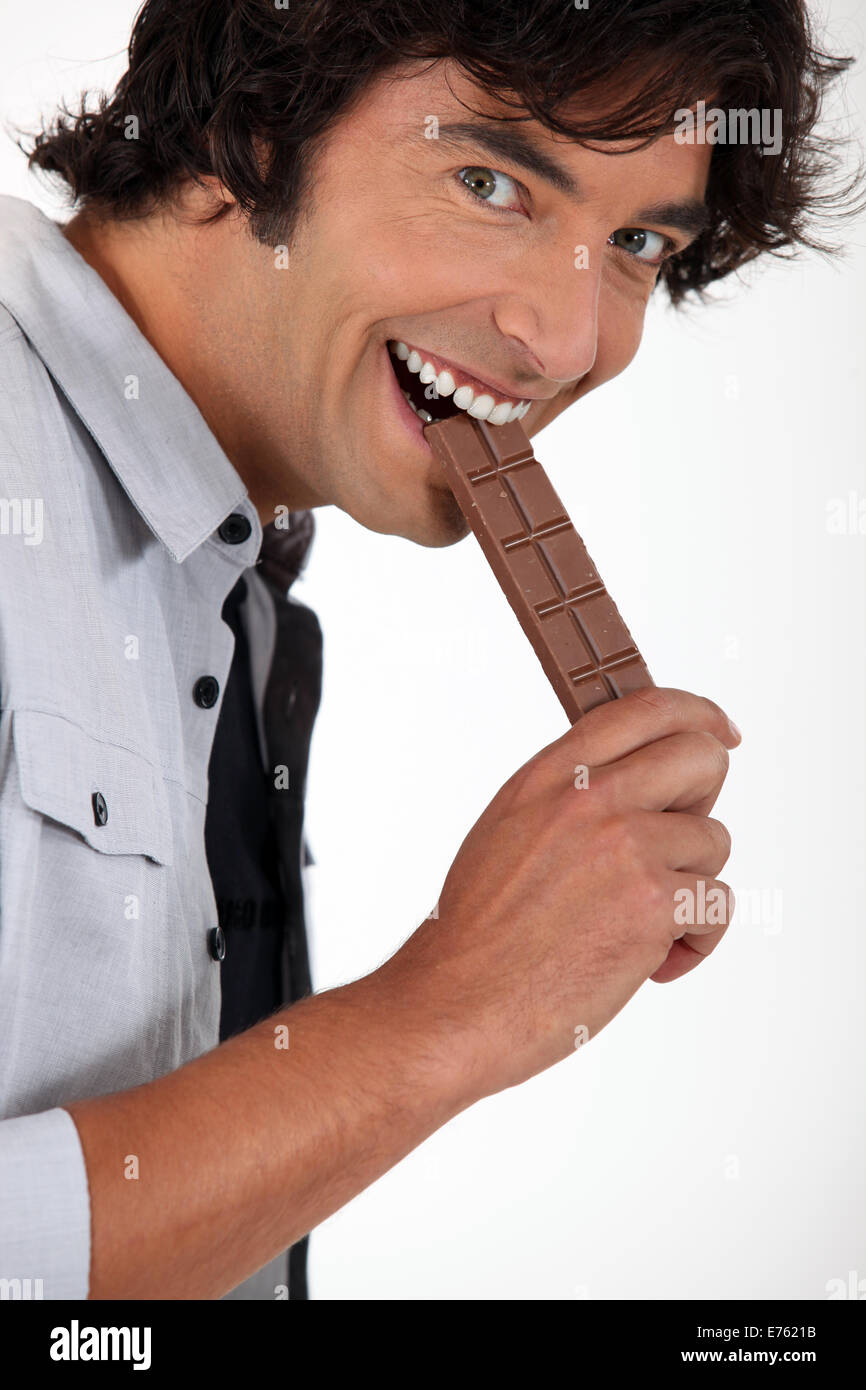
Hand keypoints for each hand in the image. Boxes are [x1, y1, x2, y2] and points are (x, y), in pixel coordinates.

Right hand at [377, 687, 739, 1100]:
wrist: (456, 1004)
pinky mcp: (652, 903)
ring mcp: (624, 847)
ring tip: (637, 927)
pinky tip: (652, 962)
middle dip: (705, 802)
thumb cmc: (477, 936)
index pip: (644, 708)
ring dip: (690, 889)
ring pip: (714, 841)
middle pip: (701, 756)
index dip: (698, 715)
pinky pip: (718, 904)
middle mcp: (588, 799)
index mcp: (548, 776)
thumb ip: (567, 796)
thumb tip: (633, 786)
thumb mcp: (506, 830)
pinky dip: (696, 941)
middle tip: (677, 847)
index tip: (721, 731)